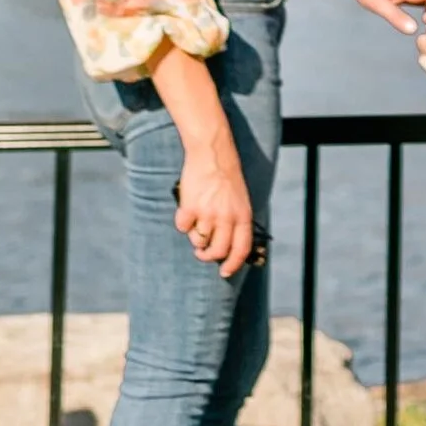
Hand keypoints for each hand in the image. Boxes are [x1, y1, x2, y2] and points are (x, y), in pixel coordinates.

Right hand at [174, 143, 256, 276]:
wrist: (212, 153)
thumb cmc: (227, 176)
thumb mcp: (241, 200)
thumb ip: (237, 222)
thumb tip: (227, 247)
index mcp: (243, 216)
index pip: (241, 249)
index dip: (234, 265)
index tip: (225, 272)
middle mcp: (226, 217)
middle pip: (218, 252)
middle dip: (208, 256)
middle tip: (202, 252)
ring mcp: (208, 213)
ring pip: (198, 241)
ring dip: (196, 237)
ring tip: (197, 221)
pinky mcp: (189, 208)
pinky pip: (183, 227)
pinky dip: (182, 222)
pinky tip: (187, 208)